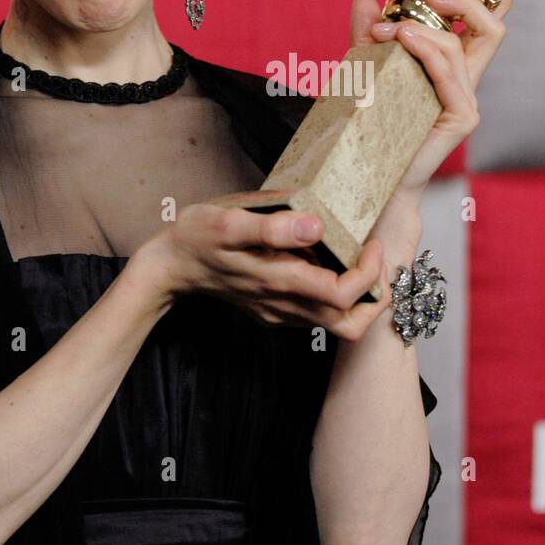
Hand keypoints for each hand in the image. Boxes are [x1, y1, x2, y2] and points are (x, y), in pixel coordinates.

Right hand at [131, 200, 391, 340]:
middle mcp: (283, 305)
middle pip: (350, 324)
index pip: (344, 295)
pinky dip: (337, 297)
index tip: (371, 242)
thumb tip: (317, 226)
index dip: (369, 273)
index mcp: (278, 280)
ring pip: (336, 324)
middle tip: (375, 258)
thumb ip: (274, 225)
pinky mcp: (273, 312)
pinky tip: (328, 265)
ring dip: (359, 298)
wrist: (169, 266)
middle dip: (375, 295)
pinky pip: (317, 316)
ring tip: (359, 259)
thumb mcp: (230, 220)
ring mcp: (279, 313)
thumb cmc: (198, 236)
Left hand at [351, 0, 516, 199]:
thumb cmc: (373, 126)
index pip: (483, 30)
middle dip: (466, 2)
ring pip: (456, 47)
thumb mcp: (368, 70)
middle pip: (490, 30)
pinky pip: (447, 72)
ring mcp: (467, 102)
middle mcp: (466, 83)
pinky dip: (425, 49)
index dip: (499, 1)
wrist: (373, 173)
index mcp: (453, 70)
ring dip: (421, 28)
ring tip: (388, 28)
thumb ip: (369, 36)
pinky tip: (403, 39)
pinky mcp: (462, 119)